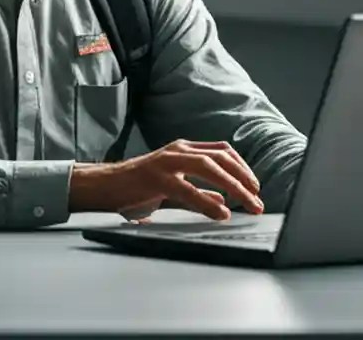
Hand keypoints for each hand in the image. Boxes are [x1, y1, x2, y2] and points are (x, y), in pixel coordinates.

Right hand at [69, 140, 263, 220]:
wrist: (103, 187)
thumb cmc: (137, 187)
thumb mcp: (174, 186)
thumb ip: (199, 191)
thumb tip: (223, 200)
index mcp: (184, 149)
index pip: (223, 151)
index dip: (242, 167)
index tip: (255, 185)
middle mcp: (178, 150)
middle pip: (221, 157)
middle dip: (244, 178)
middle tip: (258, 197)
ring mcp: (167, 162)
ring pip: (210, 167)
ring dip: (234, 187)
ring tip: (249, 203)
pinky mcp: (156, 178)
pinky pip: (188, 189)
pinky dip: (208, 202)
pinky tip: (222, 213)